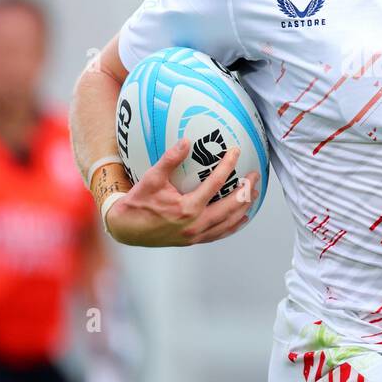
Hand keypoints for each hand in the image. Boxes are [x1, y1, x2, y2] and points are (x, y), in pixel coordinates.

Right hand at [104, 139, 259, 246]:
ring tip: (254, 194)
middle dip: (246, 190)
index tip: (236, 151)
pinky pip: (219, 234)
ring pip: (228, 222)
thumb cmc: (138, 202)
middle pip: (231, 206)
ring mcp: (196, 235)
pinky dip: (232, 225)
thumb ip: (170, 160)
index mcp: (187, 208)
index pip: (215, 184)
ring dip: (244, 207)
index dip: (228, 166)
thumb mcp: (151, 178)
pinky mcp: (193, 240)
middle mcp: (195, 224)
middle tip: (255, 176)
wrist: (126, 229)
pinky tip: (240, 217)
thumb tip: (186, 141)